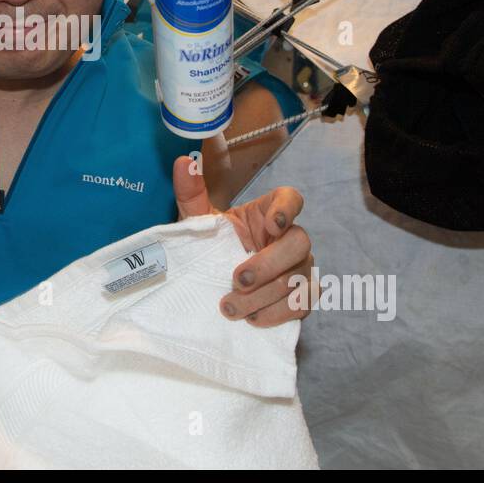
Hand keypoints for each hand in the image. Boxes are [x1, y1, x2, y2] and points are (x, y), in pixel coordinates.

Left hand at [172, 156, 313, 326]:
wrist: (212, 285)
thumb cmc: (210, 247)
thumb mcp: (196, 222)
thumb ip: (190, 192)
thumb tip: (183, 162)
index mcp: (267, 214)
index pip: (292, 199)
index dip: (287, 209)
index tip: (271, 224)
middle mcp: (290, 239)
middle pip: (300, 242)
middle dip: (268, 264)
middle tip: (237, 280)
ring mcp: (299, 269)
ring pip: (299, 279)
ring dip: (265, 296)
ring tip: (231, 308)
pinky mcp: (299, 298)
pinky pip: (301, 305)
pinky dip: (277, 314)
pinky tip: (252, 320)